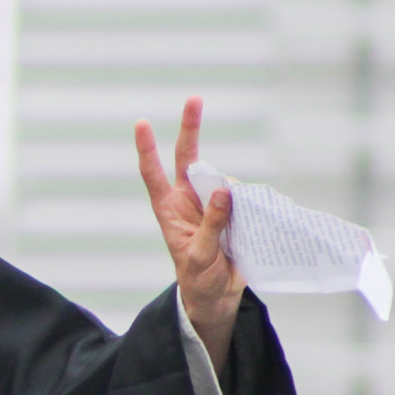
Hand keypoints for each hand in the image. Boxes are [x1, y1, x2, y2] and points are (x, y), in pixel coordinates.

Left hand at [136, 96, 243, 369]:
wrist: (216, 296)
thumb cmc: (198, 278)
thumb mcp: (200, 256)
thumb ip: (212, 224)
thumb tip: (224, 189)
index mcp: (169, 210)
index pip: (154, 174)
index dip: (147, 149)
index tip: (141, 123)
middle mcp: (189, 200)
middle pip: (189, 158)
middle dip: (191, 128)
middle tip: (194, 99)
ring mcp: (212, 204)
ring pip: (224, 181)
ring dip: (232, 194)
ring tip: (233, 233)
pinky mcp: (233, 212)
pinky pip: (244, 198)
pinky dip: (250, 203)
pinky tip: (252, 222)